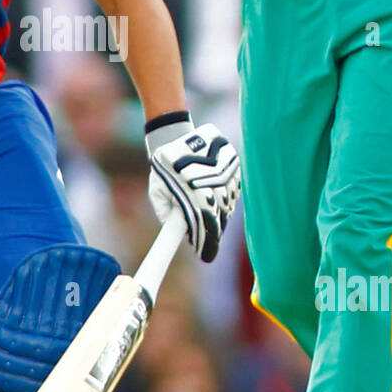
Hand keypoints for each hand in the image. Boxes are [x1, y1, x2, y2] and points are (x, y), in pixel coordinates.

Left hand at [147, 119, 240, 262]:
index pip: (205, 229)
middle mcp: (214, 187)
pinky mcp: (233, 168)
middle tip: (205, 241)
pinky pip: (233, 192)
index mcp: (195, 196)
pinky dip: (225, 200)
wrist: (177, 134)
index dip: (207, 245)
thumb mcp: (157, 192)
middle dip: (212, 233)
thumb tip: (178, 231)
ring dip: (219, 215)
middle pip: (219, 220)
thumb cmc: (164, 165)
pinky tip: (215, 199)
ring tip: (206, 215)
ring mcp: (226, 177)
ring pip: (227, 207)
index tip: (205, 257)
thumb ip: (166, 214)